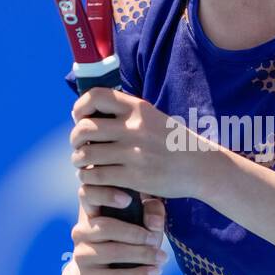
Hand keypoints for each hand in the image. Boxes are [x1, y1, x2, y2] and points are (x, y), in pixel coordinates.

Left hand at [69, 87, 211, 198]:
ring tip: (83, 164)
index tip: (79, 118)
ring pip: (86, 154)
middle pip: (85, 129)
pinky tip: (91, 178)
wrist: (200, 166)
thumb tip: (91, 112)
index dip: (80, 107)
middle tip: (79, 146)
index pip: (96, 96)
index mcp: (138, 108)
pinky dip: (88, 178)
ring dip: (78, 160)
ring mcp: (133, 153)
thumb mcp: (152, 118)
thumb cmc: (172, 143)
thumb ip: (126, 113)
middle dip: (75, 139)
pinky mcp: (134, 177)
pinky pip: (97, 176)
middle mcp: (134, 127)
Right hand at [69, 178, 168, 274]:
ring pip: (111, 252)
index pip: (87, 194)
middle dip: (135, 234)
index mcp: (92, 211)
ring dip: (141, 255)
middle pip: (105, 227)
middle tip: (155, 239)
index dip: (105, 194)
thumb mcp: (145, 222)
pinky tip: (155, 272)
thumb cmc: (132, 241)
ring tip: (162, 258)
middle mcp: (81, 231)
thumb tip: (154, 221)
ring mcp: (81, 255)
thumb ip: (152, 212)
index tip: (128, 200)